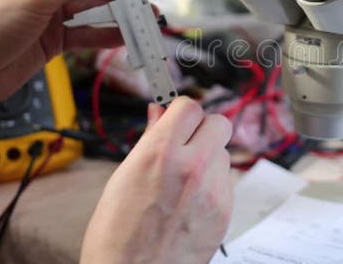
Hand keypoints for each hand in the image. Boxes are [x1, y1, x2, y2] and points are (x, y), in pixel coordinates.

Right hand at [81, 97, 233, 263]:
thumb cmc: (116, 236)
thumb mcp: (123, 178)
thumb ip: (149, 141)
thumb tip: (159, 115)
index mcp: (160, 152)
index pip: (188, 106)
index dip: (181, 111)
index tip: (177, 119)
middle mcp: (192, 165)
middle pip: (218, 122)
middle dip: (202, 129)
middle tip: (186, 144)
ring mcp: (213, 189)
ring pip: (223, 153)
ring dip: (208, 159)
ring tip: (183, 181)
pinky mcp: (225, 210)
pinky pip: (226, 181)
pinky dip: (213, 185)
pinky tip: (191, 201)